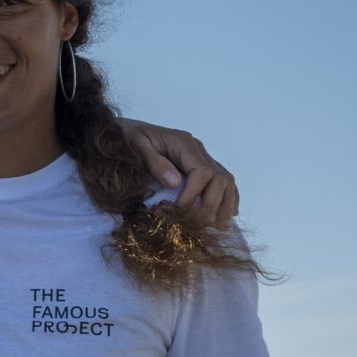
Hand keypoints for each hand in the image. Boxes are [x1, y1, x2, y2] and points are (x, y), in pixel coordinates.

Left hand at [118, 120, 238, 226]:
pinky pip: (223, 180)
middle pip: (219, 178)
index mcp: (183, 143)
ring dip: (225, 205)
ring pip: (226, 180)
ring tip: (219, 226)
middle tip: (196, 225)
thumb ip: (154, 163)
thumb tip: (175, 183)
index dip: (193, 195)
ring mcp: (201, 156)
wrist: (126, 130)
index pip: (202, 173)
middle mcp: (197, 149)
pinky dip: (229, 197)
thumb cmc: (128, 139)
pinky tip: (229, 213)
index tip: (177, 211)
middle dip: (210, 205)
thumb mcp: (136, 147)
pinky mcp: (200, 164)